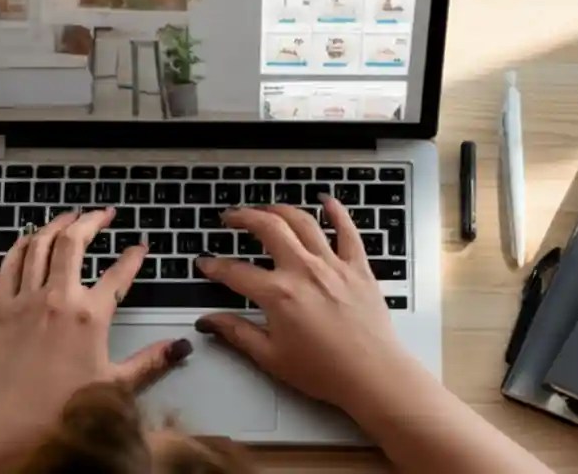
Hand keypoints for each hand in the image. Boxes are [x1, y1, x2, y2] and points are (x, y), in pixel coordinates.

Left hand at [0, 208, 191, 442]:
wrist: (11, 421)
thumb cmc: (62, 409)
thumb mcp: (115, 385)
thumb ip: (150, 361)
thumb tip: (180, 347)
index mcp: (90, 316)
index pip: (118, 274)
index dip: (133, 257)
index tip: (140, 247)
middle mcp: (58, 298)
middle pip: (73, 242)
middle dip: (92, 221)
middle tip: (105, 213)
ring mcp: (27, 299)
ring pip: (40, 245)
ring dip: (57, 224)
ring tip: (70, 216)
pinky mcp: (2, 307)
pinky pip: (10, 264)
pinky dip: (21, 245)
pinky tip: (30, 238)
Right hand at [194, 197, 409, 412]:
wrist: (373, 376)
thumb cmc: (325, 371)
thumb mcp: (271, 357)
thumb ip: (237, 333)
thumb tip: (209, 321)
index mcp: (279, 295)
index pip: (235, 272)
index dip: (214, 266)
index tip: (205, 263)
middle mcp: (304, 271)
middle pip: (268, 228)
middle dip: (244, 217)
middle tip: (231, 217)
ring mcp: (333, 265)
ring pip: (303, 222)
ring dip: (280, 209)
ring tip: (266, 208)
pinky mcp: (358, 267)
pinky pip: (348, 230)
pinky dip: (337, 212)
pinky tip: (327, 201)